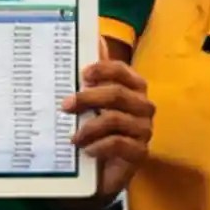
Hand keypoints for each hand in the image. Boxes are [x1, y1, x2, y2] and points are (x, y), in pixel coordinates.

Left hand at [62, 57, 154, 199]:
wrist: (104, 171)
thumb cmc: (100, 130)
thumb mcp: (94, 103)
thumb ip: (96, 75)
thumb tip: (96, 37)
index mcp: (134, 88)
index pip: (122, 70)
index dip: (103, 69)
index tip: (81, 74)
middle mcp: (143, 106)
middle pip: (117, 94)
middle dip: (88, 98)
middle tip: (65, 105)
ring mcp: (144, 129)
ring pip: (116, 119)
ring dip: (89, 127)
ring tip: (72, 137)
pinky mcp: (140, 152)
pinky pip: (119, 144)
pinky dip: (99, 146)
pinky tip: (87, 150)